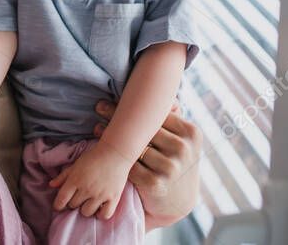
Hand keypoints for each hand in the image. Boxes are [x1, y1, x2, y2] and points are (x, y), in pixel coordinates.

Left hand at [48, 140, 131, 219]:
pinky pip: (104, 215)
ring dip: (85, 208)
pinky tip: (99, 208)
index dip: (58, 205)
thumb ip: (63, 176)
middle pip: (73, 206)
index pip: (61, 199)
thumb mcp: (76, 164)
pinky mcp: (113, 198)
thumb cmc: (94, 157)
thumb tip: (51, 185)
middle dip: (73, 202)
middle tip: (78, 196)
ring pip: (86, 212)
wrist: (115, 153)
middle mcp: (86, 189)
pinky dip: (101, 214)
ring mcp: (100, 194)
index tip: (58, 206)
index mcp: (75, 180)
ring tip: (89, 201)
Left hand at [94, 98, 201, 228]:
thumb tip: (158, 87)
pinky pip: (130, 166)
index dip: (134, 105)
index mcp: (191, 132)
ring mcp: (171, 168)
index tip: (114, 97)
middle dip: (119, 116)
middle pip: (144, 128)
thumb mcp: (181, 138)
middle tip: (99, 106)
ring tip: (97, 128)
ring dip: (112, 137)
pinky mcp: (157, 185)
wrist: (179, 200)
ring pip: (134, 147)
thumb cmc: (174, 160)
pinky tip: (103, 151)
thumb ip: (172, 115)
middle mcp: (183, 149)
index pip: (158, 114)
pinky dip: (116, 159)